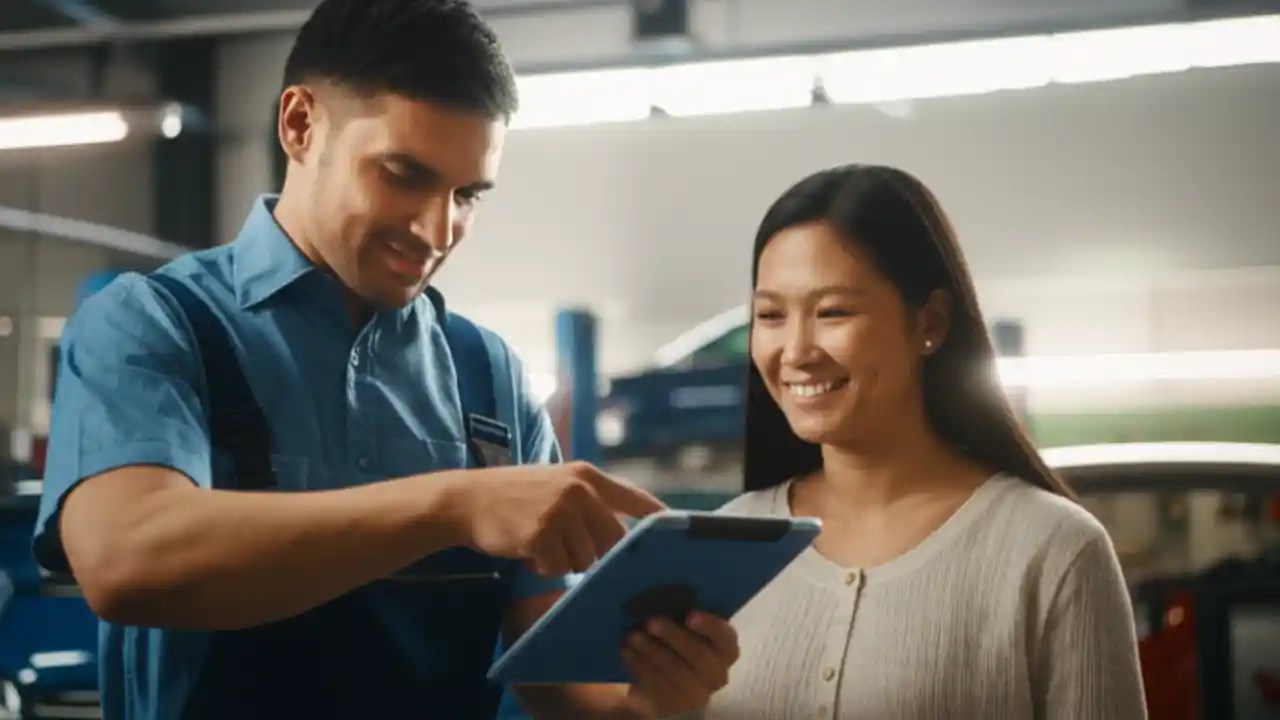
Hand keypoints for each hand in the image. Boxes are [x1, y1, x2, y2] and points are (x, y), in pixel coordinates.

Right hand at [451, 461, 664, 575]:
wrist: (467, 499)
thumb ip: (590, 500)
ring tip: (540, 540)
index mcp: (586, 475)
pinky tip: (527, 549)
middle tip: (567, 546)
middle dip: (597, 553)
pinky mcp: (540, 534)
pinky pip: (556, 568)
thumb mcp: (556, 482)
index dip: (658, 519)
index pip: (635, 498)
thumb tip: (626, 534)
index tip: (677, 535)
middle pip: (613, 540)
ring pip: (584, 559)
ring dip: (564, 559)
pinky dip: (543, 566)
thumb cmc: (514, 495)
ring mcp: (559, 511)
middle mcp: (578, 490)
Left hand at [620, 612, 739, 717]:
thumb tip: (664, 590)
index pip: (726, 638)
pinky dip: (641, 666)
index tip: (690, 615)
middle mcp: (717, 674)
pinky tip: (627, 652)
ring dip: (653, 651)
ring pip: (677, 672)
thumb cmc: (672, 639)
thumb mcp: (681, 624)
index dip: (710, 626)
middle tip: (651, 621)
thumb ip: (681, 610)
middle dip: (674, 636)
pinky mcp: (674, 705)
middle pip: (700, 656)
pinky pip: (659, 686)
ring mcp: (697, 694)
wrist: (654, 675)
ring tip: (632, 636)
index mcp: (725, 648)